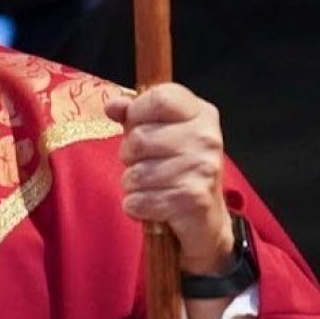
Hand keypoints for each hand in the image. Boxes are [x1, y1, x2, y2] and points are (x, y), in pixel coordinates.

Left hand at [107, 84, 233, 275]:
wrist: (206, 219)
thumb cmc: (179, 170)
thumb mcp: (161, 133)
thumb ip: (135, 115)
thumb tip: (113, 106)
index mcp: (201, 114)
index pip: (159, 98)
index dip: (137, 112)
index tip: (137, 125)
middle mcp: (206, 138)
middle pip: (139, 138)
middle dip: (130, 156)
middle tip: (145, 164)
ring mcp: (202, 168)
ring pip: (135, 173)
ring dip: (133, 185)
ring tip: (151, 187)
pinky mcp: (193, 200)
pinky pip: (139, 201)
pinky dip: (137, 207)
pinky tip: (154, 206)